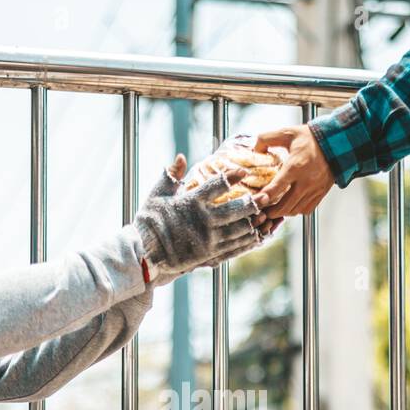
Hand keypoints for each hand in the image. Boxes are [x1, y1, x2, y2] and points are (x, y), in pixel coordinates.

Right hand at [132, 154, 260, 286]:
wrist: (143, 253)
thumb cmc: (149, 222)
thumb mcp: (156, 195)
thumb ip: (171, 176)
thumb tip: (181, 156)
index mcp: (190, 202)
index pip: (215, 186)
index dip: (231, 177)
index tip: (242, 171)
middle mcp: (202, 220)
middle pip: (234, 209)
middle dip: (251, 203)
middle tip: (266, 196)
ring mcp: (207, 238)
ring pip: (237, 229)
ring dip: (253, 222)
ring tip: (265, 215)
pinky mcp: (209, 253)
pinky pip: (233, 246)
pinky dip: (246, 241)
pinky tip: (256, 236)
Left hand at [251, 125, 335, 220]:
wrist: (336, 142)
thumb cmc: (311, 138)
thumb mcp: (287, 133)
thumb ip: (267, 138)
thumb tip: (255, 149)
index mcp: (295, 167)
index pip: (276, 188)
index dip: (264, 198)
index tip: (256, 200)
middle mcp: (305, 181)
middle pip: (285, 206)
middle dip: (271, 211)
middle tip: (262, 210)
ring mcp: (314, 189)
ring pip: (295, 210)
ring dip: (283, 212)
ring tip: (274, 209)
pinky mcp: (321, 193)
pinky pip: (306, 209)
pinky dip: (296, 211)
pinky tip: (290, 205)